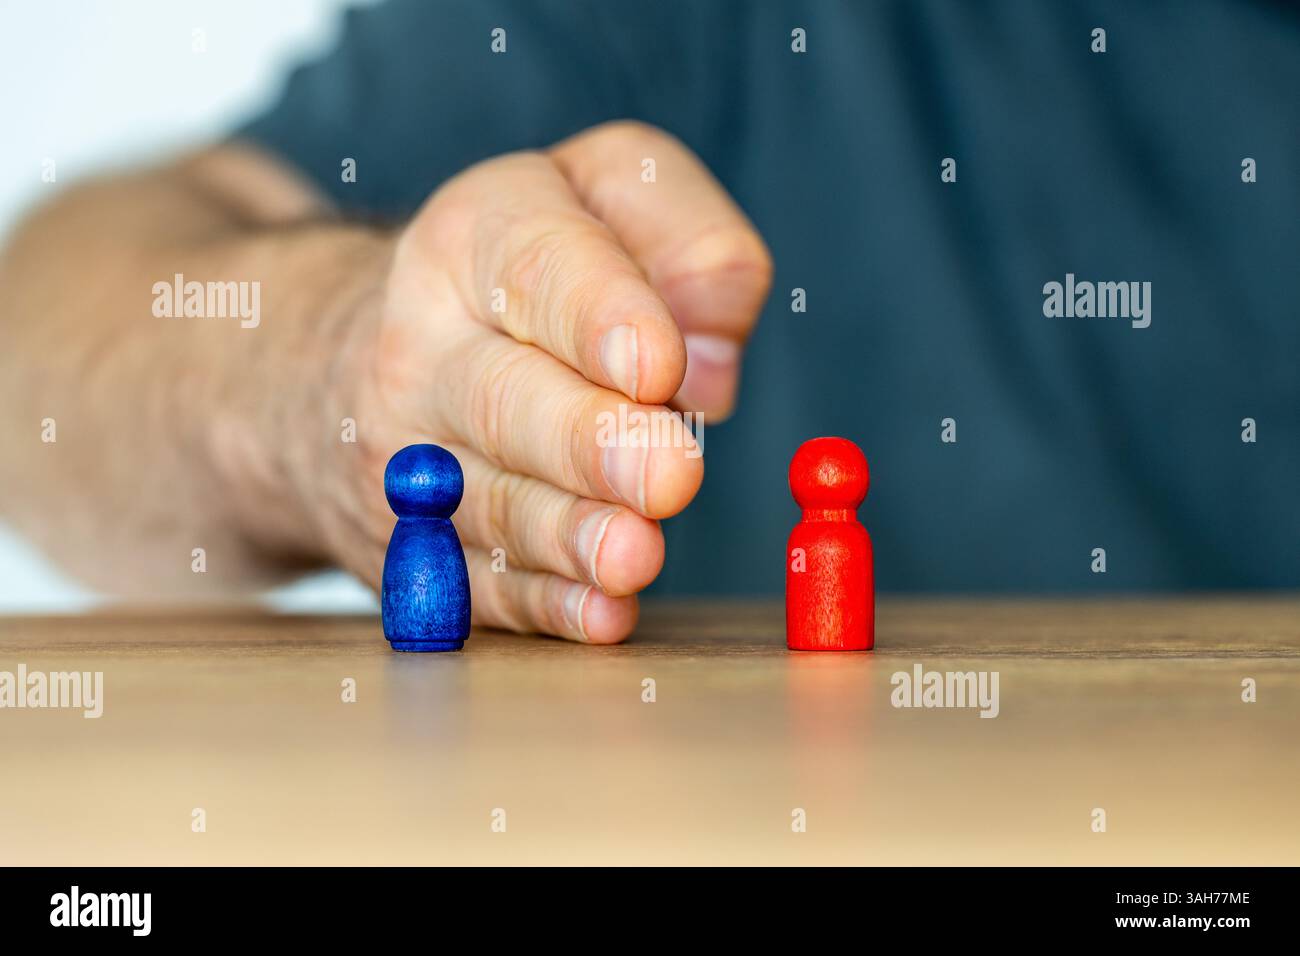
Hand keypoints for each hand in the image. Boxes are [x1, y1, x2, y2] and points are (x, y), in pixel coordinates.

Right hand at [322, 122, 771, 641]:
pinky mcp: (415, 543)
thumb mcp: (608, 195)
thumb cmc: (528, 274)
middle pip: (506, 397)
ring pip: (493, 501)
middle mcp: (424, 344)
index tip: (659, 364)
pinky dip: (545, 604)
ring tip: (636, 554)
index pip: (539, 264)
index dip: (601, 315)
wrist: (345, 357)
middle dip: (590, 441)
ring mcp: (407, 455)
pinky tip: (602, 612)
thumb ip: (687, 243)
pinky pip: (480, 582)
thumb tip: (712, 364)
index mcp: (474, 237)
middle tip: (670, 473)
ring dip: (570, 536)